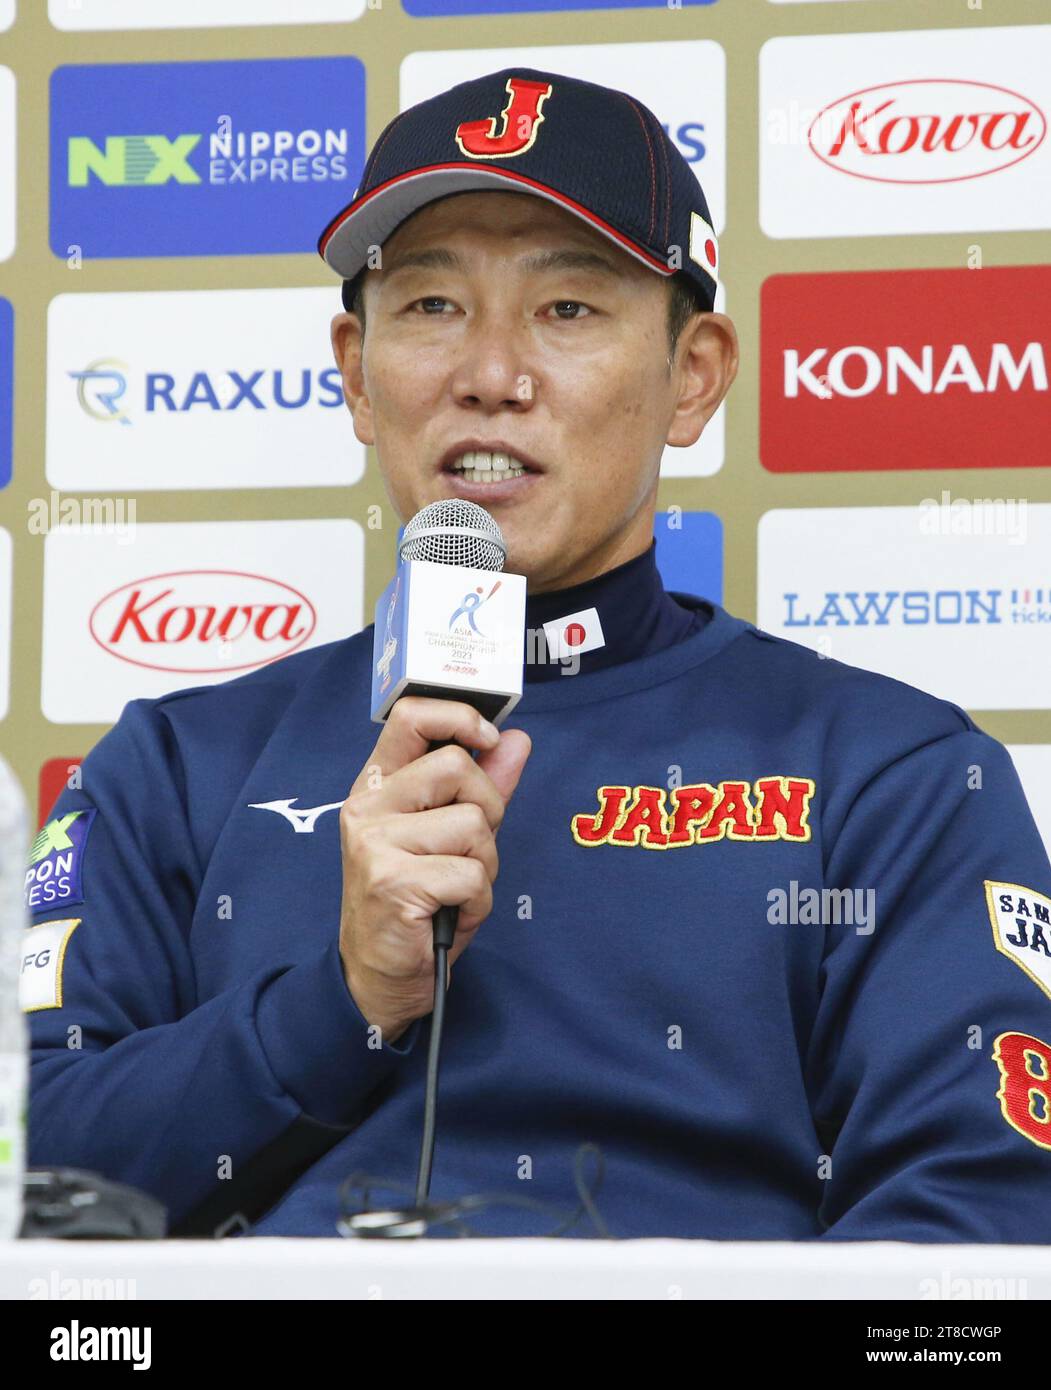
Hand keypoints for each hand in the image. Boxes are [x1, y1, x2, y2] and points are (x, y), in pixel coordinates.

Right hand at [338, 696, 530, 1043]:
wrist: (380, 977)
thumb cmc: (418, 901)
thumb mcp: (452, 837)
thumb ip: (483, 786)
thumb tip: (517, 740)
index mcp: (379, 785)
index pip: (412, 716)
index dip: (459, 716)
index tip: (488, 739)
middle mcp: (368, 807)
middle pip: (457, 767)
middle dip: (489, 809)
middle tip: (470, 849)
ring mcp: (376, 844)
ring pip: (473, 824)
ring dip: (485, 863)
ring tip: (455, 887)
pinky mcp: (393, 883)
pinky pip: (472, 874)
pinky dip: (479, 900)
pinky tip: (453, 913)